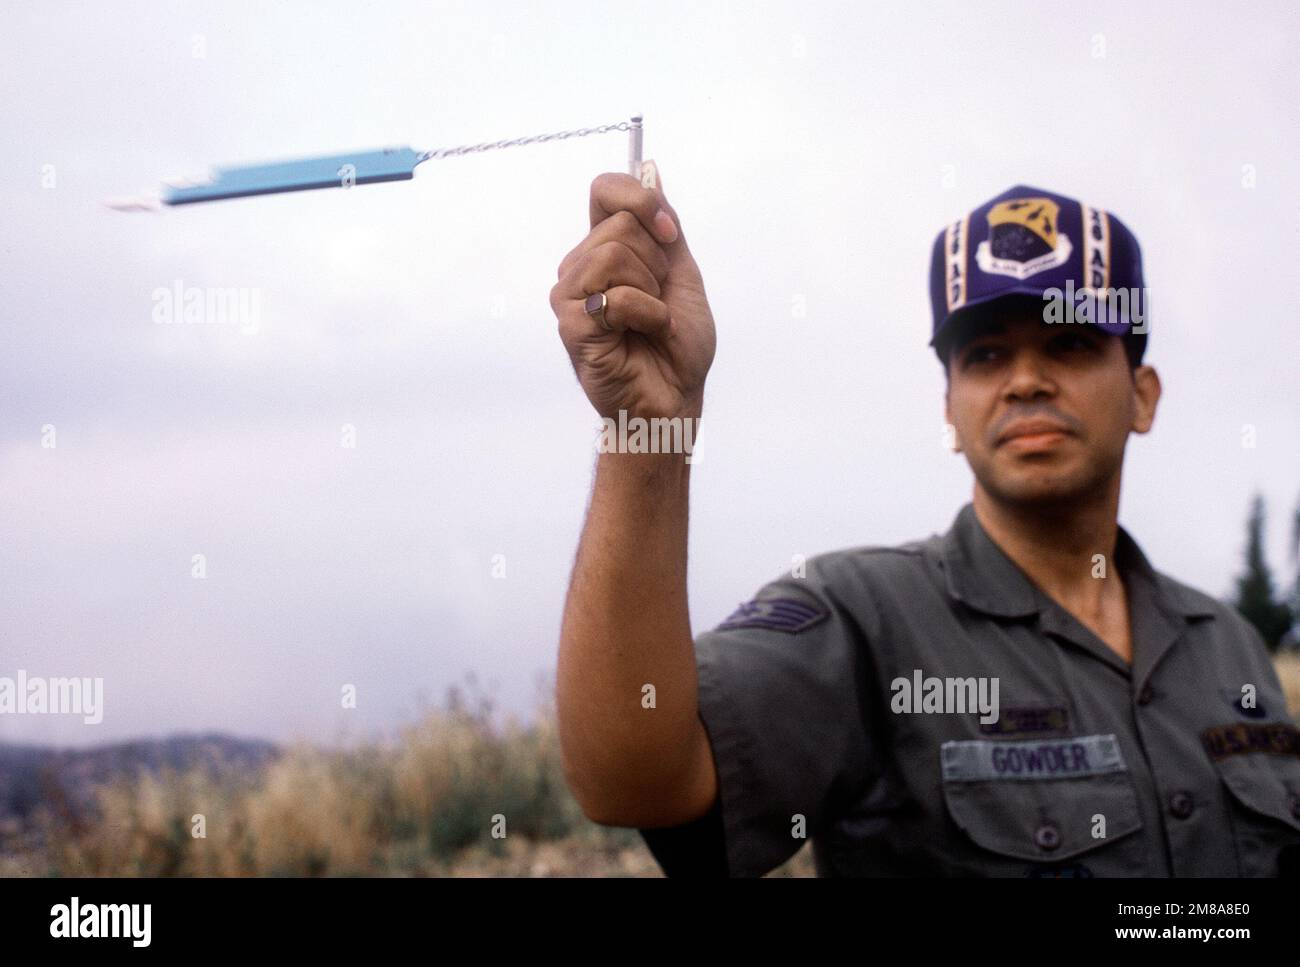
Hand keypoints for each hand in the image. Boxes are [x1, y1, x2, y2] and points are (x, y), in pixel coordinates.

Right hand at [550, 161, 715, 421]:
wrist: (674, 398)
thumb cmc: (677, 346)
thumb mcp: (681, 272)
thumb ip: (663, 224)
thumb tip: (650, 170)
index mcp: (605, 248)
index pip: (605, 189)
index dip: (641, 201)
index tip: (669, 235)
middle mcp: (581, 266)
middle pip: (620, 224)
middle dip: (657, 263)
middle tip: (659, 301)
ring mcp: (570, 295)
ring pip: (614, 254)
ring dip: (652, 291)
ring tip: (652, 321)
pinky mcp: (571, 324)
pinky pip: (616, 296)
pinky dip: (649, 315)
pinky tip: (647, 335)